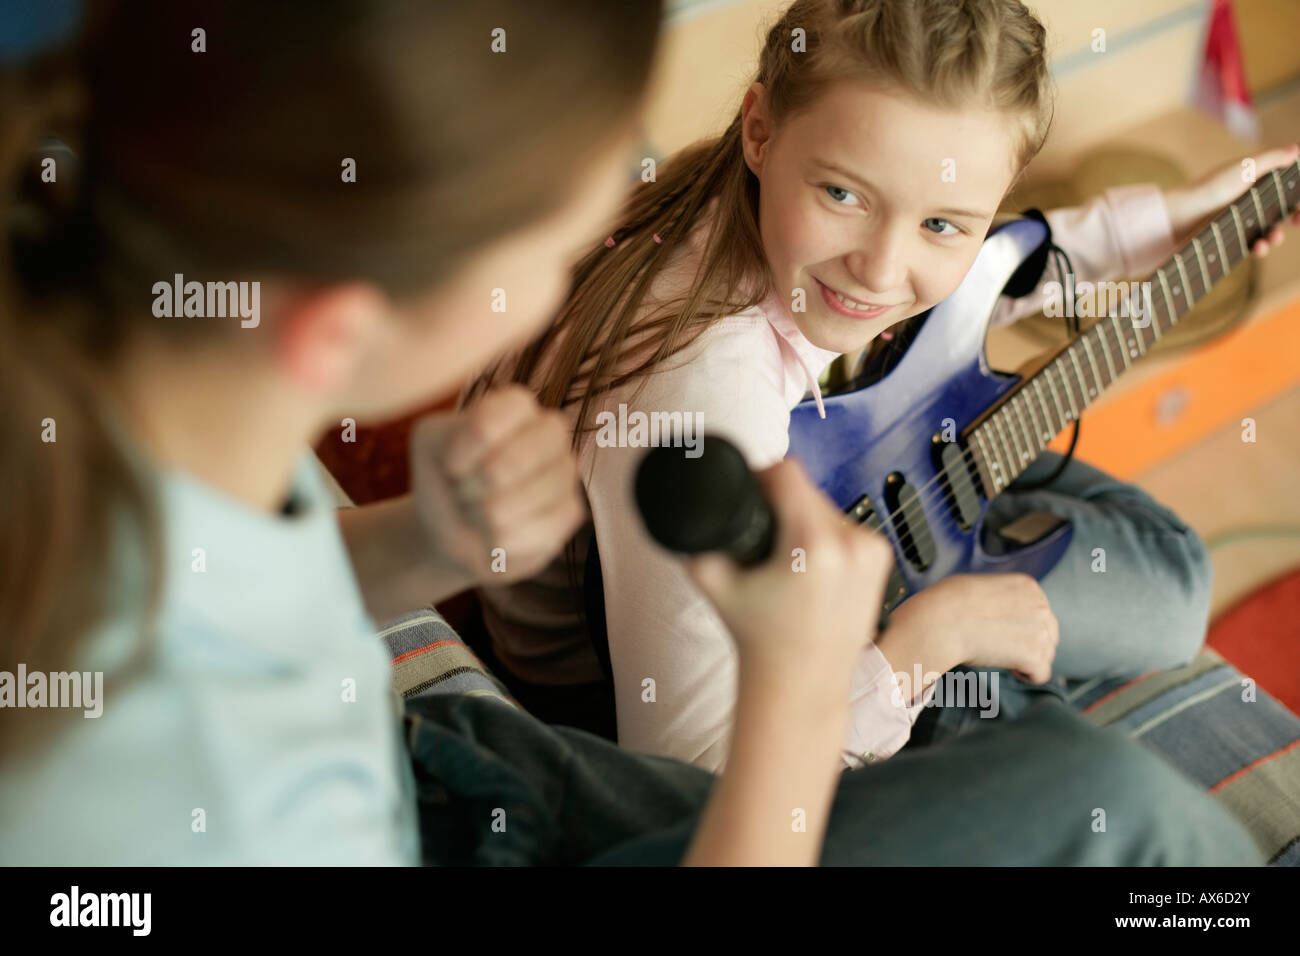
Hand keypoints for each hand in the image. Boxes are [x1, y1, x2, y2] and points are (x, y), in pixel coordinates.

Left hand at [409, 385, 585, 585]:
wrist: (451, 530)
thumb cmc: (443, 481)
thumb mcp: (429, 449)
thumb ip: (449, 440)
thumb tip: (489, 470)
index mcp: (513, 408)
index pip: (515, 404)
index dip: (482, 434)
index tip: (450, 466)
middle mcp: (547, 433)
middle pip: (551, 432)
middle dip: (509, 464)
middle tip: (471, 492)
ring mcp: (563, 471)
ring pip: (554, 481)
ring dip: (508, 506)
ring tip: (478, 517)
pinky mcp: (569, 511)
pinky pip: (556, 520)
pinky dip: (520, 535)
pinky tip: (495, 540)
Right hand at [686, 458, 895, 693]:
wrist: (803, 683)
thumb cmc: (762, 641)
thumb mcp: (714, 586)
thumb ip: (696, 545)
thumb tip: (691, 511)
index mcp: (813, 546)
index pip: (788, 473)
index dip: (762, 474)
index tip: (749, 487)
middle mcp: (851, 545)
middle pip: (807, 489)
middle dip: (781, 502)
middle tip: (760, 532)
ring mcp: (871, 552)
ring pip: (826, 506)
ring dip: (803, 517)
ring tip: (784, 555)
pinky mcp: (880, 560)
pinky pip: (845, 527)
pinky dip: (824, 536)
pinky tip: (808, 564)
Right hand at [889, 573, 1057, 683]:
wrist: (942, 620)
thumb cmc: (948, 603)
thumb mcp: (981, 586)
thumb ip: (1002, 597)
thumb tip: (1001, 612)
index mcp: (1027, 586)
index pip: (1041, 612)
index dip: (1024, 626)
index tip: (1004, 632)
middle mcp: (1040, 606)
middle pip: (1049, 634)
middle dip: (1030, 644)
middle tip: (1003, 647)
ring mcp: (1039, 631)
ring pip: (1046, 655)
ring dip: (1027, 659)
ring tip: (1001, 656)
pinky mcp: (1034, 655)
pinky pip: (1041, 674)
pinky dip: (1026, 675)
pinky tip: (1009, 668)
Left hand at [1162, 143, 1299, 256]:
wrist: (1178, 216)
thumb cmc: (1210, 188)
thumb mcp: (1243, 168)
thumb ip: (1272, 159)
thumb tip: (1297, 149)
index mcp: (1256, 181)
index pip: (1286, 188)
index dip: (1298, 198)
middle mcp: (1250, 200)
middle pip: (1282, 211)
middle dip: (1294, 217)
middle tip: (1297, 221)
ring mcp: (1241, 221)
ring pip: (1269, 231)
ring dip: (1277, 236)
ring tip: (1272, 238)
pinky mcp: (1231, 239)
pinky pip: (1252, 246)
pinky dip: (1260, 248)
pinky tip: (1258, 248)